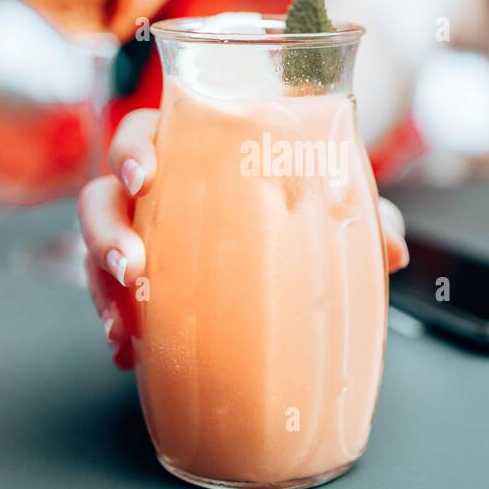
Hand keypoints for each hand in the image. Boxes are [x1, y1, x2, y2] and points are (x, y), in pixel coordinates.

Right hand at [77, 108, 409, 368]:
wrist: (290, 226)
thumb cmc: (299, 191)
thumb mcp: (332, 198)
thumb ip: (363, 213)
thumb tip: (393, 251)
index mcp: (193, 146)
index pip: (146, 133)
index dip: (132, 151)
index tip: (142, 177)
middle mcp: (155, 189)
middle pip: (102, 196)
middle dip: (106, 231)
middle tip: (132, 265)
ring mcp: (142, 234)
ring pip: (95, 251)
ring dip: (100, 287)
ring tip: (122, 326)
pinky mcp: (138, 280)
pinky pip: (111, 299)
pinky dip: (118, 327)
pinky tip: (129, 354)